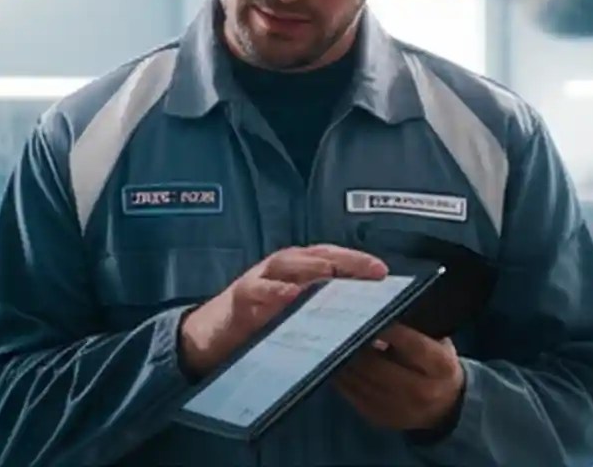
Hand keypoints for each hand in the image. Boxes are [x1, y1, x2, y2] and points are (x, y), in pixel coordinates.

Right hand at [180, 244, 387, 376]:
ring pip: (287, 263)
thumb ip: (328, 321)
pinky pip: (257, 290)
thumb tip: (375, 337)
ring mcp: (260, 279)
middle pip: (317, 255)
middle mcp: (282, 269)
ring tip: (331, 271)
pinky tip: (290, 294)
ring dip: (310, 266)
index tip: (383, 272)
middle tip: (370, 270)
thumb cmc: (259, 326)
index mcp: (299, 272)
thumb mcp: (297, 322)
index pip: (333, 259)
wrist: (209, 337)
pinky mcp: (240, 297)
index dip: (357, 262)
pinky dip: (273, 290)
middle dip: (345, 260)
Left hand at [333, 324, 465, 431]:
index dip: (389, 330)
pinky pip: (352, 394)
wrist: (444, 406)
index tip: (369, 313)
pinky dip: (341, 376)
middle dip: (356, 345)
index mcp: (441, 367)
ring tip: (332, 340)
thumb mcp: (437, 343)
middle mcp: (422, 392)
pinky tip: (335, 360)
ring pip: (360, 381)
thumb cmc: (437, 363)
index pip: (413, 345)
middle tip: (339, 325)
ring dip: (343, 360)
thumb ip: (414, 329)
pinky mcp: (380, 418)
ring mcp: (400, 410)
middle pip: (378, 366)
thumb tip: (379, 311)